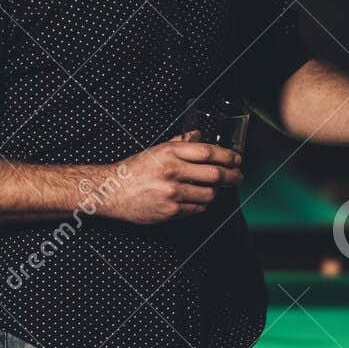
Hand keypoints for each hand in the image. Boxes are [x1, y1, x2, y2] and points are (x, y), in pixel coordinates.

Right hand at [100, 138, 243, 223]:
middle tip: (237, 177)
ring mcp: (171, 193)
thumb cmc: (132, 171)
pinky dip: (200, 205)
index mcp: (169, 153)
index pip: (208, 152)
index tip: (236, 159)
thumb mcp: (155, 150)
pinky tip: (195, 200)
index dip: (228, 156)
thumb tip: (199, 136)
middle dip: (233, 176)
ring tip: (211, 189)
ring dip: (214, 192)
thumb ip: (179, 142)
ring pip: (209, 194)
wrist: (111, 192)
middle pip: (215, 174)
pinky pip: (197, 209)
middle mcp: (172, 171)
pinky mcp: (170, 211)